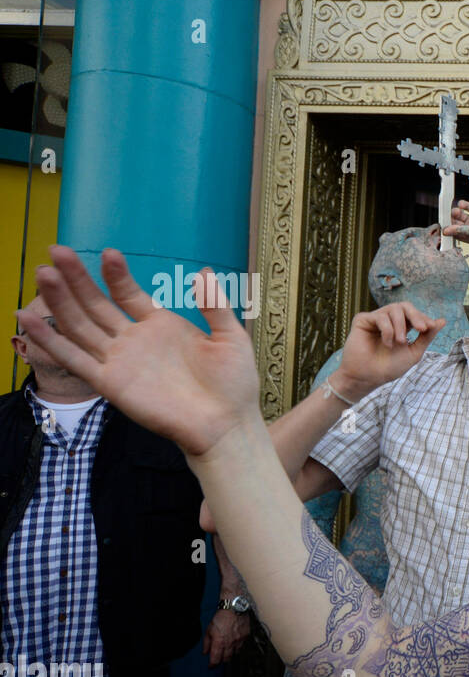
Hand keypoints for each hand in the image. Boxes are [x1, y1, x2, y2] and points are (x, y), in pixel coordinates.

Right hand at [20, 247, 260, 456]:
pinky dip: (50, 341)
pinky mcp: (111, 384)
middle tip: (56, 251)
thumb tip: (203, 271)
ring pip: (80, 326)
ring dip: (60, 302)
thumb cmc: (234, 385)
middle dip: (76, 279)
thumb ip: (214, 305)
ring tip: (43, 274)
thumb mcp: (230, 338)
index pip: (127, 293)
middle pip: (96, 304)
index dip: (115, 274)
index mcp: (160, 326)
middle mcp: (134, 341)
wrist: (228, 425)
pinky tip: (27, 319)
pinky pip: (75, 360)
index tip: (109, 253)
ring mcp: (120, 361)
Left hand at [203, 607, 249, 665]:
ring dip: (230, 654)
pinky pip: (242, 646)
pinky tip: (234, 643)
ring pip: (235, 654)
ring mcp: (239, 641)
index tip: (211, 666)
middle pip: (226, 659)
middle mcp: (230, 644)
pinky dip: (237, 647)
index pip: (216, 660)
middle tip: (219, 659)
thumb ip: (206, 642)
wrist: (233, 608)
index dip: (212, 665)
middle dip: (222, 660)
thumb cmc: (220, 618)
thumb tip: (205, 652)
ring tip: (227, 651)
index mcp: (219, 643)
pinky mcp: (246, 636)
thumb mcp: (209, 629)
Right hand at [335, 302, 443, 398]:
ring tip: (400, 342)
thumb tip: (442, 321)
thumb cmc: (390, 367)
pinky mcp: (363, 320)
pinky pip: (380, 316)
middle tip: (421, 328)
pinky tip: (387, 343)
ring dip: (401, 326)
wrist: (369, 377)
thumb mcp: (414, 352)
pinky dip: (387, 329)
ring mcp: (375, 319)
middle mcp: (388, 320)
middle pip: (405, 306)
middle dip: (416, 315)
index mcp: (401, 327)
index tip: (430, 327)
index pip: (414, 314)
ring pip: (394, 309)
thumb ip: (427, 336)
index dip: (423, 318)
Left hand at [443, 200, 468, 243]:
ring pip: (459, 214)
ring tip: (456, 211)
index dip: (447, 228)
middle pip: (454, 222)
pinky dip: (462, 204)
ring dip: (456, 212)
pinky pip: (466, 206)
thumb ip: (458, 230)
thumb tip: (445, 232)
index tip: (442, 223)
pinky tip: (461, 205)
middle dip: (451, 218)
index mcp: (467, 236)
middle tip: (447, 215)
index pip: (453, 232)